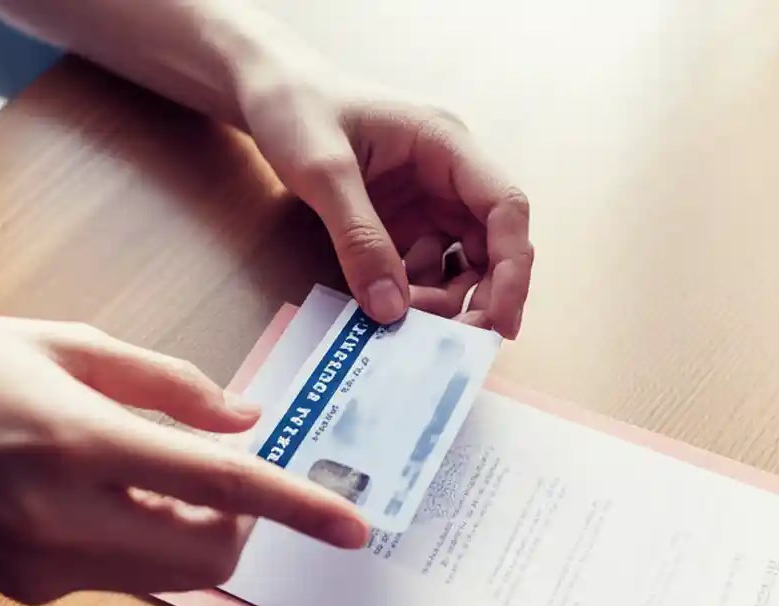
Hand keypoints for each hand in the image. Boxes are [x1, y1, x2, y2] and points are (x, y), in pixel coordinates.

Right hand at [0, 316, 367, 604]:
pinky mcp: (30, 588)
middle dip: (245, 520)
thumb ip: (169, 382)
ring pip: (174, 572)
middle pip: (212, 553)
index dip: (297, 506)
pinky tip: (99, 486)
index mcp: (81, 440)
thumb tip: (245, 414)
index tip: (353, 525)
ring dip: (196, 528)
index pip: (221, 486)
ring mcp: (46, 565)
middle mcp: (67, 518)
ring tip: (151, 465)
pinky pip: (124, 573)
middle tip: (226, 466)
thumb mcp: (66, 341)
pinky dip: (144, 536)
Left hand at [239, 71, 532, 338]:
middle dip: (479, 296)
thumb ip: (358, 238)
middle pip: (492, 244)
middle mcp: (449, 175)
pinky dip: (414, 294)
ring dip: (442, 299)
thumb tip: (391, 311)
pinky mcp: (405, 222)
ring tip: (401, 321)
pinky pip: (425, 268)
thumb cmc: (297, 108)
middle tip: (449, 341)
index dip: (512, 267)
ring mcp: (428, 201)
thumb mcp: (321, 171)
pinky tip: (384, 304)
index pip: (504, 207)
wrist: (265, 92)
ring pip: (461, 264)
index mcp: (445, 145)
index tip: (502, 320)